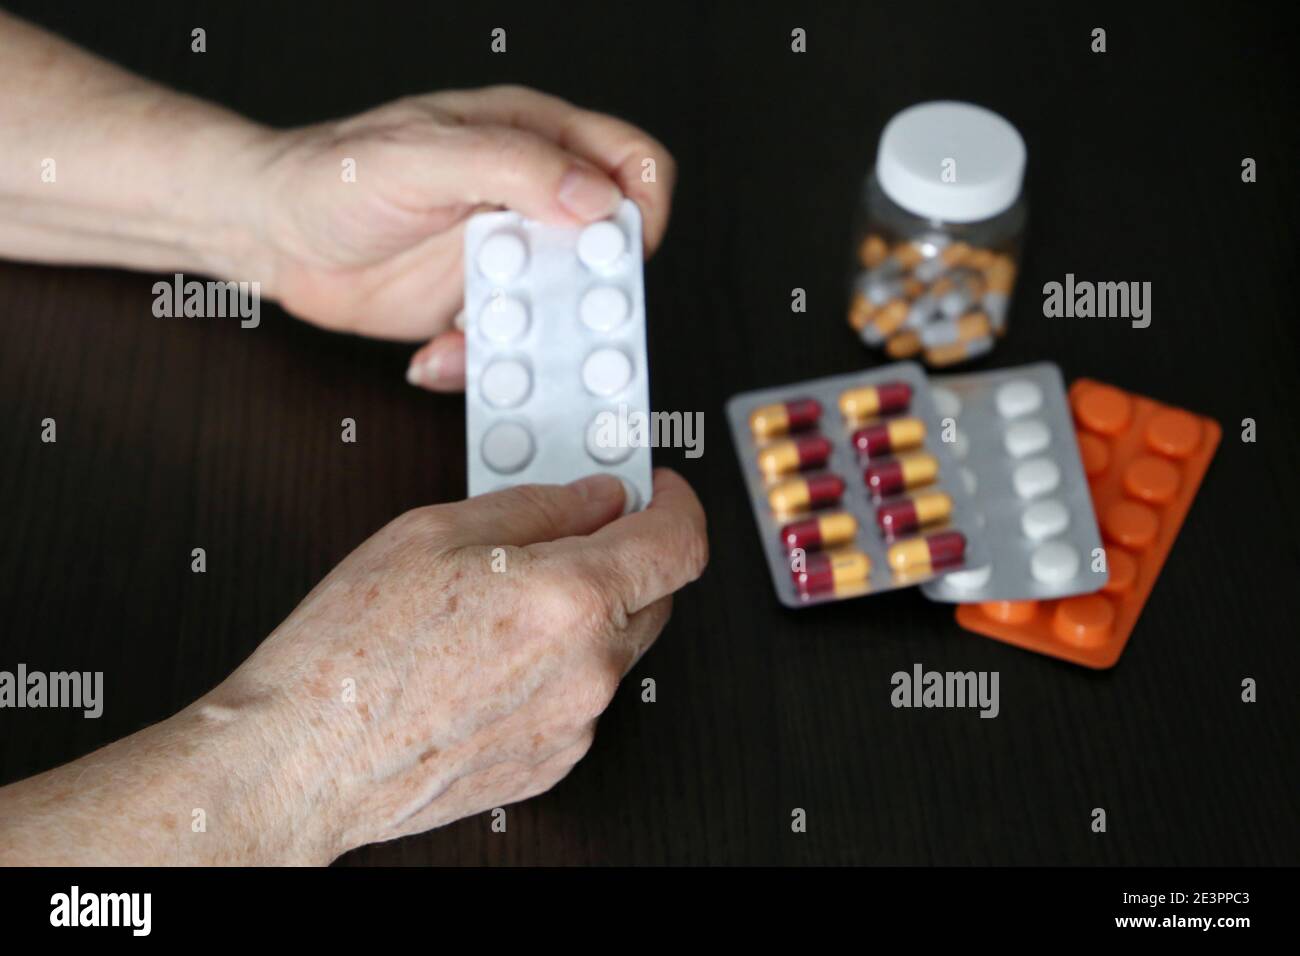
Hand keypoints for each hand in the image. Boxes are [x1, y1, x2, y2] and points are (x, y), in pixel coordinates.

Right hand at [211, 470, 705, 858]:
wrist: (304, 760)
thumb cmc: (352, 651)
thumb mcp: (436, 532)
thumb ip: (538, 505)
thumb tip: (598, 496)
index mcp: (571, 599)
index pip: (681, 542)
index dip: (678, 504)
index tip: (661, 491)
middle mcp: (590, 668)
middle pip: (658, 594)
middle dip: (627, 555)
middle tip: (569, 534)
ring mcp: (576, 723)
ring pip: (617, 646)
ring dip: (587, 613)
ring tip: (501, 605)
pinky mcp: (553, 762)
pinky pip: (583, 695)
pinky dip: (560, 665)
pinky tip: (491, 656)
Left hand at [248, 86, 675, 390]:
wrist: (270, 234)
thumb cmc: (332, 174)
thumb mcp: (422, 156)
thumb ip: (514, 167)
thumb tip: (594, 197)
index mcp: (531, 139)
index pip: (630, 162)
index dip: (642, 208)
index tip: (617, 253)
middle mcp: (527, 198)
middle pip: (608, 248)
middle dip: (590, 296)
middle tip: (553, 318)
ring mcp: (506, 255)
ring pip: (564, 309)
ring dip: (533, 341)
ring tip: (472, 340)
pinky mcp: (479, 304)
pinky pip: (514, 344)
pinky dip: (483, 361)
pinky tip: (438, 352)